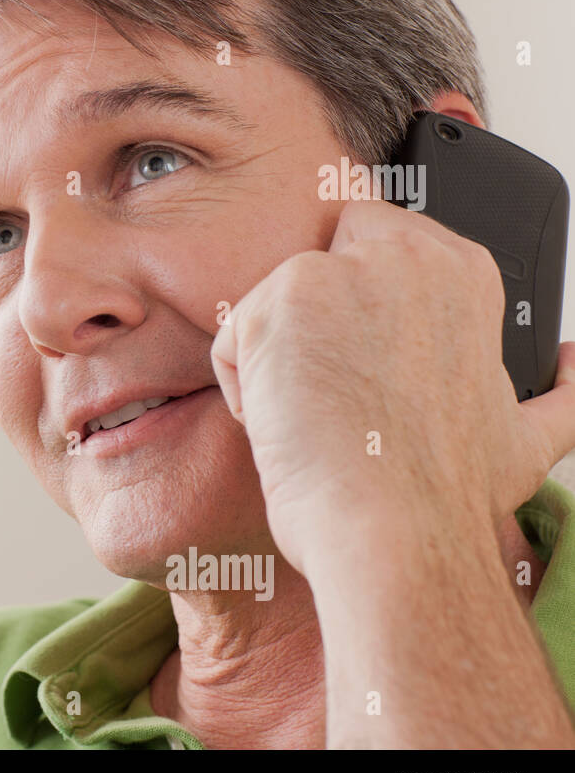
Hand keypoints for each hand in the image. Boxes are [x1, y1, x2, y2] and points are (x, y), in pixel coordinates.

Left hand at [210, 197, 574, 577]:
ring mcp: (334, 275)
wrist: (395, 535)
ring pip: (270, 306)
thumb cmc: (447, 495)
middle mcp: (401, 256)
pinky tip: (287, 427)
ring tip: (320, 421)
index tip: (360, 355)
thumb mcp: (528, 435)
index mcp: (460, 271)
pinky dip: (244, 390)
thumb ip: (562, 391)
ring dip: (277, 366)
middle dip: (310, 321)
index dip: (353, 299)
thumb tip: (573, 367)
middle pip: (314, 258)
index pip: (372, 237)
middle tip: (334, 392)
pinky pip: (232, 341)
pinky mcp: (274, 307)